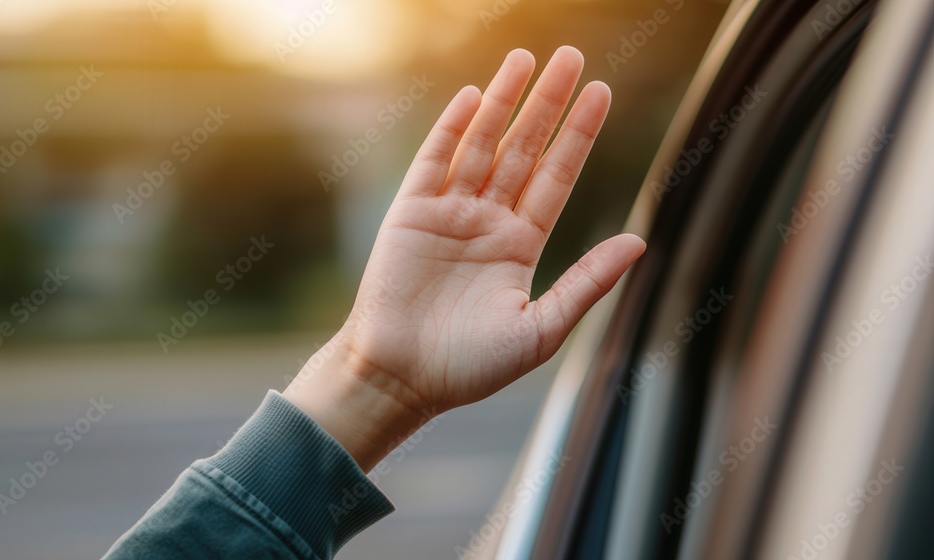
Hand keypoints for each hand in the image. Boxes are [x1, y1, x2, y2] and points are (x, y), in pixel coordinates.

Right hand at [284, 46, 645, 470]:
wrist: (401, 378)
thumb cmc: (470, 366)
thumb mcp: (541, 328)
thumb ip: (587, 282)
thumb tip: (638, 242)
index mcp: (521, 246)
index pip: (557, 177)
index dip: (578, 134)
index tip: (601, 92)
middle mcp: (489, 221)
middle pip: (525, 149)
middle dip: (547, 103)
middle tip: (571, 56)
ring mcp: (449, 213)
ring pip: (483, 145)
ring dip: (504, 102)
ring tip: (525, 59)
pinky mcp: (411, 213)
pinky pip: (435, 161)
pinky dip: (453, 128)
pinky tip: (476, 97)